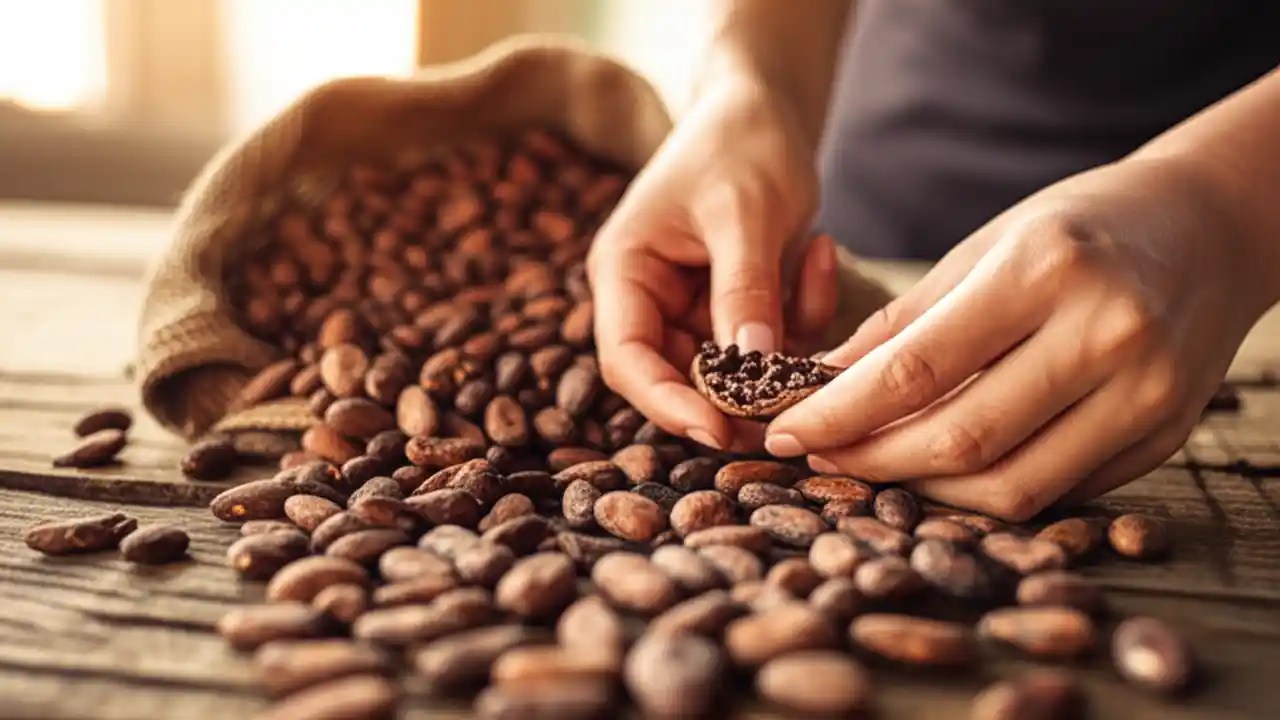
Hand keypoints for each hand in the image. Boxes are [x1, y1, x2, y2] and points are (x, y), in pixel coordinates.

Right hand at [588, 78, 836, 450]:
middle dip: (744, 387)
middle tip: (801, 387)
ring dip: (787, 339)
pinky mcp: (740, 308)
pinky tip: (823, 250)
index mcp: (626, 272)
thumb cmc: (741, 144)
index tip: (720, 432)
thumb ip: (744, 289)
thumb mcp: (744, 213)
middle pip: (683, 378)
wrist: (767, 108)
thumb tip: (750, 369)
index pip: (628, 360)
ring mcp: (696, 307)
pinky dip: (807, 310)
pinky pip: (775, 342)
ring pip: (738, 369)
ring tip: (816, 262)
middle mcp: (652, 299)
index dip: (668, 404)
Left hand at [764, 157, 1276, 519]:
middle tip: (819, 456)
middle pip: (961, 441)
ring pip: (1010, 488)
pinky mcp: (1163, 436)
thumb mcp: (984, 249)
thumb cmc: (1080, 228)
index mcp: (1045, 270)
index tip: (786, 431)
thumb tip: (820, 386)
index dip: (839, 414)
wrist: (1208, 230)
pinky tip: (945, 468)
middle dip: (871, 461)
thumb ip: (903, 324)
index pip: (916, 370)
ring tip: (875, 464)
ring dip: (926, 490)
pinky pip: (1055, 491)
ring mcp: (1146, 394)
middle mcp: (1105, 334)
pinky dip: (988, 490)